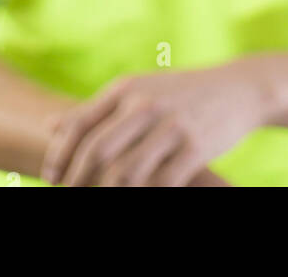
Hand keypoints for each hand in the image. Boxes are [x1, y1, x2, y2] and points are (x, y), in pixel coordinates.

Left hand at [40, 65, 264, 186]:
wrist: (237, 88)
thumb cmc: (178, 93)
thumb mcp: (137, 89)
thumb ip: (96, 109)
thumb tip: (50, 125)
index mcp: (127, 88)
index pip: (81, 124)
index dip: (60, 155)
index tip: (50, 178)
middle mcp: (145, 103)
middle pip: (98, 151)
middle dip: (78, 181)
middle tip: (71, 195)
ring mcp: (171, 126)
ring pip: (127, 173)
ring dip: (109, 194)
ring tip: (102, 199)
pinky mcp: (195, 148)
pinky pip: (161, 184)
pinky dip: (146, 197)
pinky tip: (138, 198)